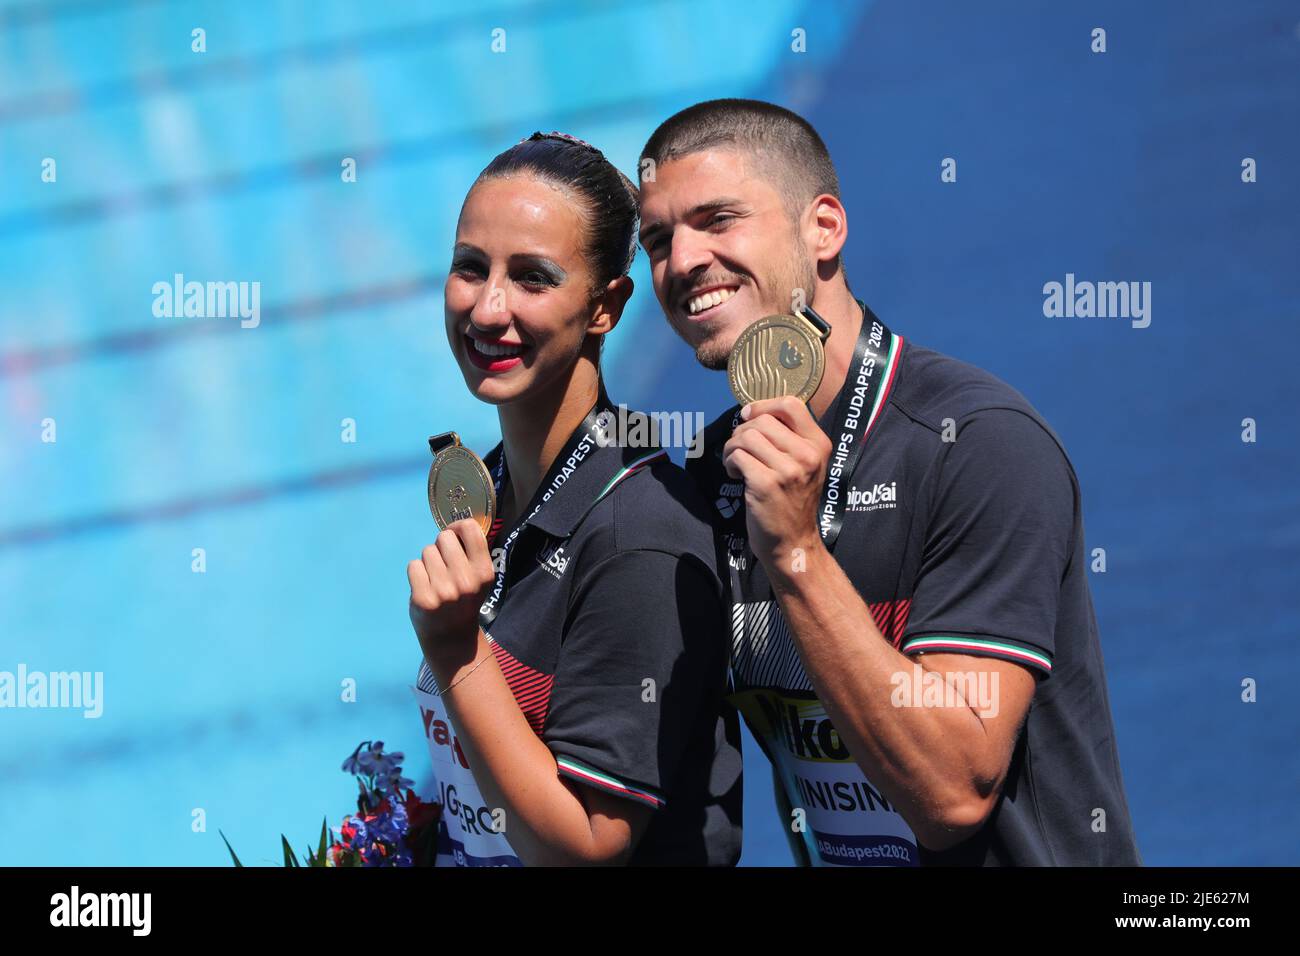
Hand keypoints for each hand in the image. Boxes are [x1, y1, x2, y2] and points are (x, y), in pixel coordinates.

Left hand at [407, 519, 495, 667]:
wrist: (451, 637)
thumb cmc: (464, 600)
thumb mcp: (479, 578)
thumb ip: (472, 553)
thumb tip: (456, 525)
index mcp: (484, 572)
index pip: (469, 529)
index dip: (458, 528)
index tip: (455, 537)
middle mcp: (466, 580)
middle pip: (444, 538)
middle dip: (441, 547)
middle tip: (444, 564)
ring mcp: (444, 590)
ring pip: (426, 551)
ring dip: (428, 561)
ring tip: (436, 578)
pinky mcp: (423, 598)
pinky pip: (413, 565)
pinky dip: (417, 573)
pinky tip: (425, 586)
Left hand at [722, 396, 831, 572]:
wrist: (793, 542)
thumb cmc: (793, 502)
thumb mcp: (805, 466)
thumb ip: (789, 439)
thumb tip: (752, 411)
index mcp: (819, 445)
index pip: (791, 404)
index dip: (763, 405)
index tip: (748, 417)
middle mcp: (807, 455)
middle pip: (763, 420)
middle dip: (742, 431)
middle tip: (740, 450)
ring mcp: (788, 470)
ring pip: (746, 436)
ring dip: (732, 447)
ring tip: (736, 463)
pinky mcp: (766, 484)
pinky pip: (738, 456)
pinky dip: (729, 462)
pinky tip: (735, 474)